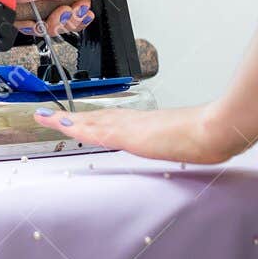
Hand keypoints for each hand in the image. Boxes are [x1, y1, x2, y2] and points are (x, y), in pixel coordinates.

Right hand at [0, 0, 120, 36]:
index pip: (3, 3)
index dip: (18, 18)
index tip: (34, 20)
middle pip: (26, 18)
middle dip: (47, 21)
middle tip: (61, 13)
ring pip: (45, 22)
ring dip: (65, 19)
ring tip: (75, 6)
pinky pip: (60, 20)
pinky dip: (73, 18)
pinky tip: (81, 7)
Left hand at [31, 101, 253, 163]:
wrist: (213, 130)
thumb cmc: (207, 134)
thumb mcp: (190, 139)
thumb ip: (185, 139)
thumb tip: (193, 143)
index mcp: (144, 123)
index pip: (109, 120)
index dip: (89, 119)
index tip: (73, 118)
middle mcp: (132, 120)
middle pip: (94, 118)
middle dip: (70, 118)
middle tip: (48, 115)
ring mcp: (128, 125)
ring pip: (89, 121)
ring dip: (65, 120)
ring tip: (44, 117)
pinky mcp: (126, 134)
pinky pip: (94, 131)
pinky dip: (75, 127)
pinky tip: (60, 124)